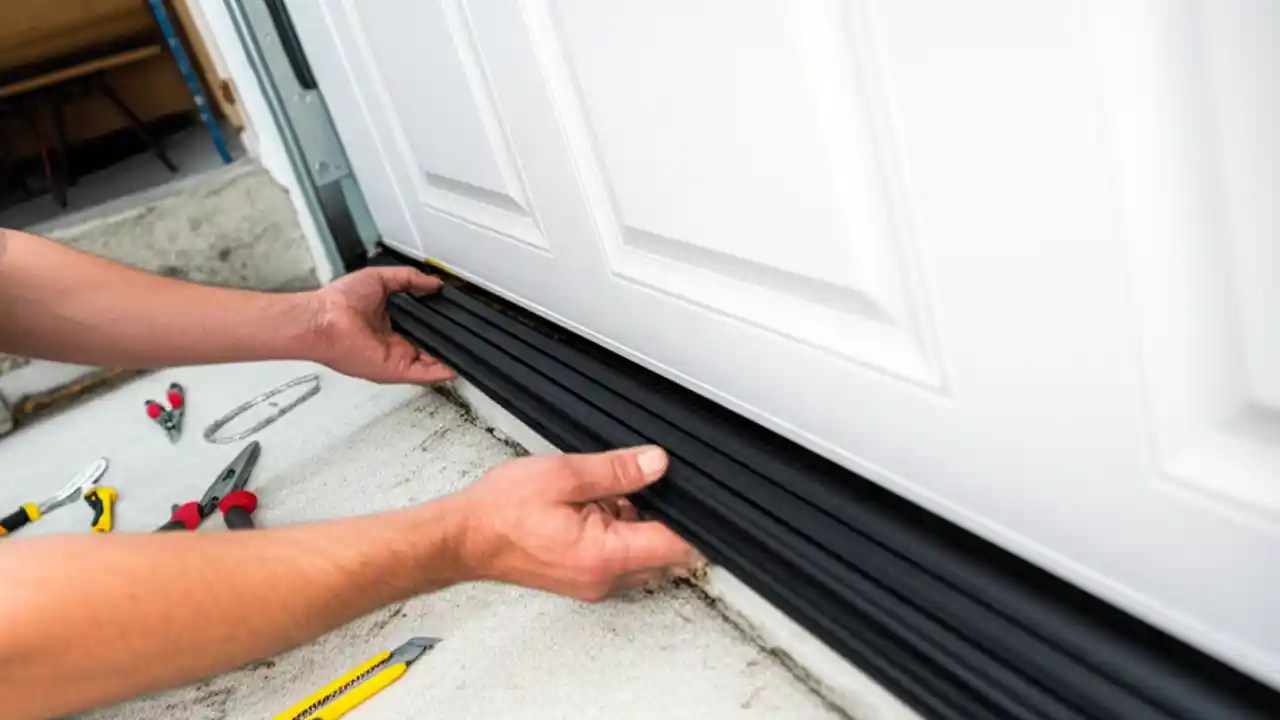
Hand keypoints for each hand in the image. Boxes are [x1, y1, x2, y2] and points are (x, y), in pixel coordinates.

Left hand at [307, 267, 454, 383]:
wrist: (324, 319)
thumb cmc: (340, 301)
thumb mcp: (380, 278)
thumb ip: (409, 278)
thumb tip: (433, 282)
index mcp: (390, 322)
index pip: (422, 327)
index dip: (439, 323)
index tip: (456, 317)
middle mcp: (394, 341)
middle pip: (430, 346)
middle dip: (448, 341)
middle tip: (467, 332)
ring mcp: (396, 357)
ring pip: (432, 362)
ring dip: (449, 356)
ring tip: (470, 347)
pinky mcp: (396, 369)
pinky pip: (425, 374)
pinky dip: (442, 371)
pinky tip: (458, 365)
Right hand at [453, 446, 700, 600]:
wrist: (465, 537)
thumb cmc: (503, 510)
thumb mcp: (565, 474)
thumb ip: (617, 470)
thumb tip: (658, 463)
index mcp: (606, 555)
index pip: (677, 548)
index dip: (692, 520)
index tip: (689, 496)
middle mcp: (605, 579)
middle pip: (664, 554)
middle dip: (660, 519)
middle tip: (631, 489)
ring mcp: (593, 584)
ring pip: (642, 556)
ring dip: (636, 526)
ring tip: (600, 499)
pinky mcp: (582, 580)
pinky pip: (618, 559)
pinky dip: (616, 535)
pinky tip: (589, 512)